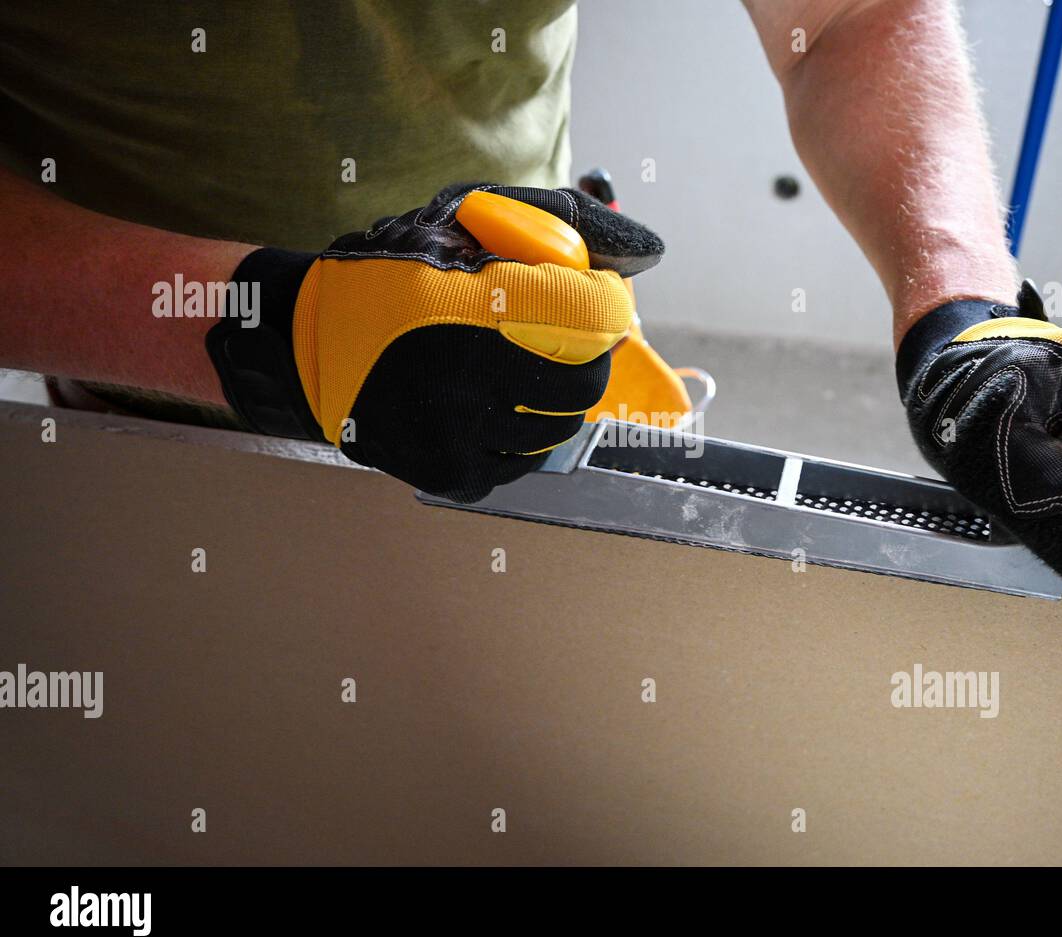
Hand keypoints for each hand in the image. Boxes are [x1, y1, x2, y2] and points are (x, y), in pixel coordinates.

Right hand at [207, 183, 663, 501]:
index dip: (607, 305)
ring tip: (521, 370)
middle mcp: (462, 378)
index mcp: (466, 304)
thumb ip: (553, 225)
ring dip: (556, 397)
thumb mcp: (460, 221)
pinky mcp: (450, 475)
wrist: (304, 345)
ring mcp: (455, 436)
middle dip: (587, 356)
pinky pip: (524, 461)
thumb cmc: (390, 276)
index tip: (600, 298)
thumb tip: (644, 253)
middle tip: (566, 338)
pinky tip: (492, 406)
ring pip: (558, 427)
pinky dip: (522, 433)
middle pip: (583, 381)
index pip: (589, 315)